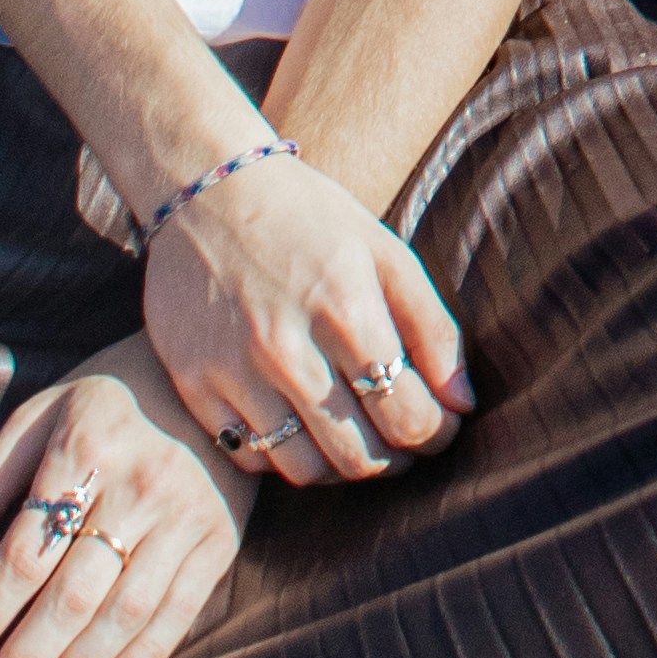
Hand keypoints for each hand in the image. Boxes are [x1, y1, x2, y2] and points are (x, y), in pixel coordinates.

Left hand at [0, 337, 253, 657]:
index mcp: (84, 449)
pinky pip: (180, 610)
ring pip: (123, 611)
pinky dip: (144, 657)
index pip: (23, 553)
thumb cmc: (113, 398)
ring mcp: (185, 516)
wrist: (219, 377)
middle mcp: (138, 486)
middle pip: (70, 594)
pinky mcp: (220, 538)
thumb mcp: (44, 411)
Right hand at [140, 135, 469, 487]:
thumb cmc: (311, 219)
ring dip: (341, 467)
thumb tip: (463, 403)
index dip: (435, 433)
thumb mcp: (387, 253)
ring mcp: (233, 371)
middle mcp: (287, 349)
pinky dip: (281, 455)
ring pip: (304, 468)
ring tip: (356, 440)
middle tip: (403, 441)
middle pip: (359, 455)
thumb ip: (433, 328)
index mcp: (345, 310)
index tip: (440, 425)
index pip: (407, 415)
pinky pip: (249, 457)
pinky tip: (299, 424)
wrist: (209, 189)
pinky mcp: (193, 384)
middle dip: (395, 458)